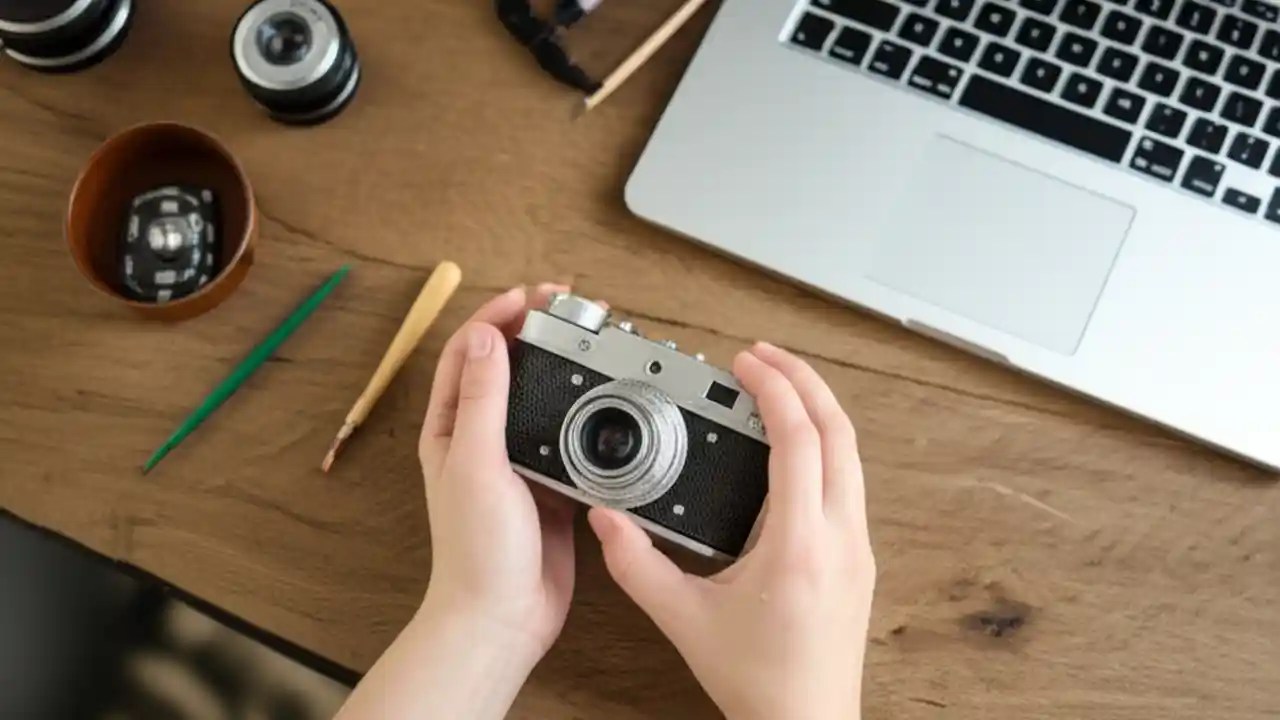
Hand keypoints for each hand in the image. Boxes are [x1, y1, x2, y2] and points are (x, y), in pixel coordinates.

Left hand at [418, 283, 576, 661]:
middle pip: (505, 366)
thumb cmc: (475, 550)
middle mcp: (479, 440)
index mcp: (450, 429)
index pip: (469, 351)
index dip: (498, 314)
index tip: (534, 295)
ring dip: (559, 364)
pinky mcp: (548, 485)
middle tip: (570, 305)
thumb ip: (482, 399)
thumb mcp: (477, 462)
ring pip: (537, 398)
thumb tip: (484, 336)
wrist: (503, 618)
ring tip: (589, 339)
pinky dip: (582, 412)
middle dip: (533, 328)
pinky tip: (603, 403)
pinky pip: (565, 436)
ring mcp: (515, 462)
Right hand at [587, 342, 874, 719]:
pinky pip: (849, 480)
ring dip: (818, 410)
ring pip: (852, 453)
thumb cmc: (758, 679)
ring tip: (779, 388)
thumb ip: (635, 565)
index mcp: (800, 544)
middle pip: (839, 430)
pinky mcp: (859, 558)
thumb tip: (605, 520)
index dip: (773, 389)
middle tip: (764, 356)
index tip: (746, 364)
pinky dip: (824, 444)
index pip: (799, 439)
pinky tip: (795, 446)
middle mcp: (840, 537)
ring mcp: (858, 546)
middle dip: (804, 380)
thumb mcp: (683, 619)